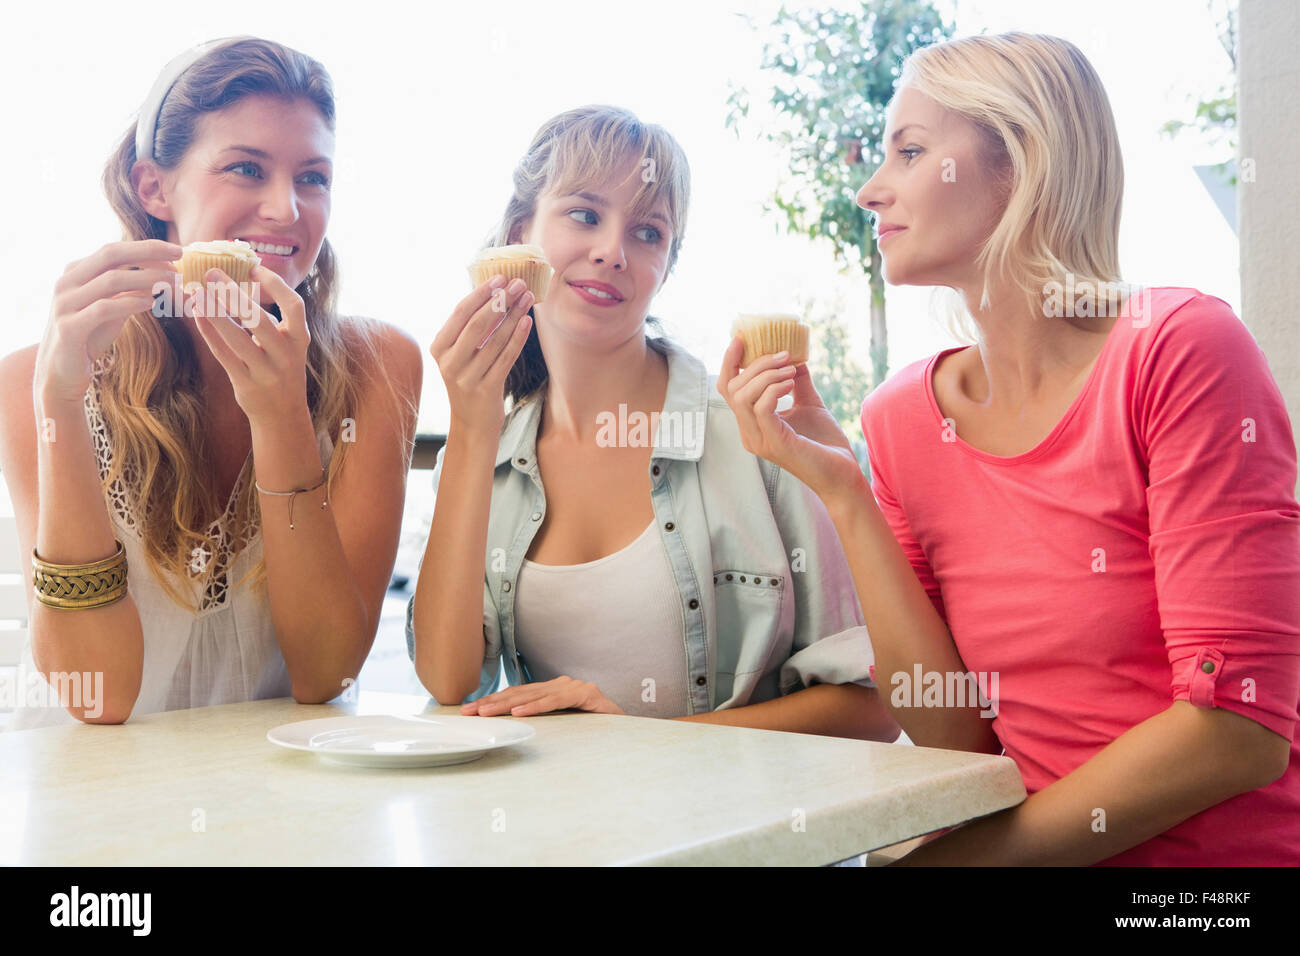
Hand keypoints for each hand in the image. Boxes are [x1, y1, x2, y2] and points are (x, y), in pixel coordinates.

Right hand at [36, 239, 182, 404]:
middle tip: (179, 257)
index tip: (176, 251)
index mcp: (76, 273)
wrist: (60, 374)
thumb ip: (131, 291)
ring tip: (174, 283)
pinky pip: (103, 309)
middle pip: (110, 255)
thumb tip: (164, 275)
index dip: (146, 247)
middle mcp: (67, 282)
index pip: (114, 250)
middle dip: (148, 252)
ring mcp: (65, 303)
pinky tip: (152, 304)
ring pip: (110, 280)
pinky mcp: (69, 327)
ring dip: (147, 279)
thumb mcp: (114, 309)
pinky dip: (130, 303)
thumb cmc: (90, 337)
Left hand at [190, 264, 310, 423]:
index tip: (254, 268)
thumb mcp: (287, 345)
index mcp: (300, 340)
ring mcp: (266, 372)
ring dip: (214, 313)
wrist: (283, 414)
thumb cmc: (281, 369)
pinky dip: (209, 333)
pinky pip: (223, 354)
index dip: (275, 285)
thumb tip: (244, 283)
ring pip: (237, 338)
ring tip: (197, 292)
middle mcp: (286, 355)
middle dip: (233, 294)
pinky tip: (197, 315)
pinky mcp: (246, 384)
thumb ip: (270, 318)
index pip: (294, 305)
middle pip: (259, 320)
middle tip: (211, 273)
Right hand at [430, 277, 533, 436]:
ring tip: (527, 298)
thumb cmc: (470, 378)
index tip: (500, 278)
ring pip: (494, 340)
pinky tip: (527, 322)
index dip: (481, 293)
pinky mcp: (486, 389)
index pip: (460, 313)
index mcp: (439, 348)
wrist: (472, 422)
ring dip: (514, 316)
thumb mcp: (460, 353)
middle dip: (500, 300)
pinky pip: (505, 358)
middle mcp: (450, 362)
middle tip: (518, 283)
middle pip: (477, 324)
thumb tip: (494, 291)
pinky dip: (517, 338)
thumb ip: (469, 327)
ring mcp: (467, 378)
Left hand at [460, 676, 625, 716]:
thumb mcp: (561, 725)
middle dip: (491, 703)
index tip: (469, 711)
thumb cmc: (593, 729)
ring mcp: (574, 687)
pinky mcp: (587, 694)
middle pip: (520, 693)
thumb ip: (541, 720)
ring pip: (534, 695)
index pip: (516, 694)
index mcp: (552, 690)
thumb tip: (507, 726)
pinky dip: (537, 706)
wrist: (628, 728)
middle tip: (469, 712)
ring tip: (487, 713)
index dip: (492, 701)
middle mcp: (561, 684)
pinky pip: (557, 700)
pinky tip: (520, 711)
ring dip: (507, 704)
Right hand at [717, 336, 862, 498]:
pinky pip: (762, 407)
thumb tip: (795, 356)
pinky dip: (775, 388)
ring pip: (742, 396)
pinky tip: (792, 382)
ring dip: (766, 374)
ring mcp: (759, 440)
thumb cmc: (825, 443)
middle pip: (732, 388)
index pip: (727, 389)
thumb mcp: (808, 403)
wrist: (842, 473)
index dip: (729, 362)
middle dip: (756, 364)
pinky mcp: (774, 443)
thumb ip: (797, 382)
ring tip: (790, 368)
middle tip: (783, 355)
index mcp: (751, 423)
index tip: (742, 338)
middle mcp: (749, 433)